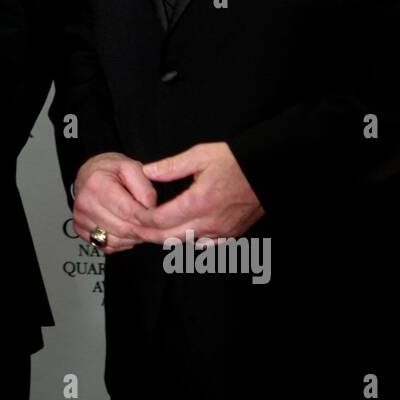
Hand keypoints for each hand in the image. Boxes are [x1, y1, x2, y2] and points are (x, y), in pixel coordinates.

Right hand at [72, 152, 158, 254]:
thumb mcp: (132, 167)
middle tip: (155, 226)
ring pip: (116, 241)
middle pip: (123, 228)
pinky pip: (107, 246)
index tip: (161, 222)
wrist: (88, 174)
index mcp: (97, 184)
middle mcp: (85, 203)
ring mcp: (80, 218)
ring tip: (141, 226)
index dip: (148, 219)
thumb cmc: (110, 170)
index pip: (127, 210)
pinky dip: (122, 243)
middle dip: (143, 230)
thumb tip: (152, 212)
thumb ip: (145, 188)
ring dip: (134, 238)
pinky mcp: (80, 230)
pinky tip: (127, 231)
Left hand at [138, 142, 263, 241]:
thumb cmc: (235, 161)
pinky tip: (182, 231)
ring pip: (185, 242)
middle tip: (134, 228)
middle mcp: (210, 222)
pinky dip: (189, 240)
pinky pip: (205, 245)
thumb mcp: (200, 155)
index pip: (160, 220)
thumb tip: (147, 171)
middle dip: (148, 234)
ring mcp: (222, 232)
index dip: (141, 219)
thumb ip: (171, 166)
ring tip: (152, 229)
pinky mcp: (231, 235)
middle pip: (168, 238)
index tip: (132, 214)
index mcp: (199, 201)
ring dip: (166, 238)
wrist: (267, 171)